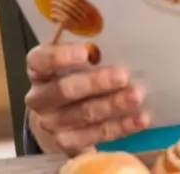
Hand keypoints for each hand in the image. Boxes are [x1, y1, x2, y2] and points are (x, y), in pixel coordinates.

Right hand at [24, 42, 149, 155]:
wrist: (63, 113)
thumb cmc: (77, 74)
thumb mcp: (78, 58)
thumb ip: (93, 50)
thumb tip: (125, 37)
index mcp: (39, 70)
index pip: (40, 60)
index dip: (60, 56)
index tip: (85, 52)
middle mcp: (40, 98)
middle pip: (65, 90)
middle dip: (96, 82)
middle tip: (124, 75)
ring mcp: (52, 122)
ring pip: (83, 114)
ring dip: (113, 104)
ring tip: (136, 96)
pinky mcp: (68, 141)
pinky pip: (96, 135)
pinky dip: (121, 126)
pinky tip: (140, 118)